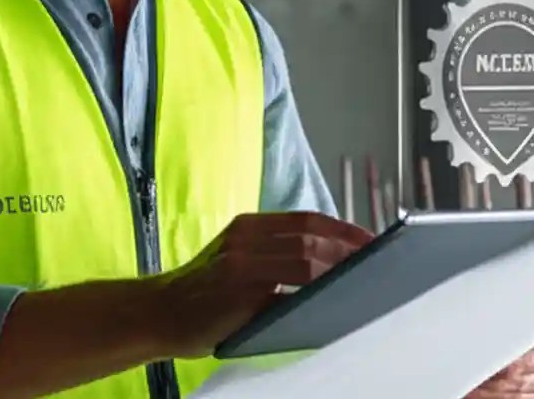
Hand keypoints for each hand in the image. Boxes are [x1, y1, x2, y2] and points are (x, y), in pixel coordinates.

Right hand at [153, 211, 373, 358]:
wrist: (155, 314)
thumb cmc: (201, 295)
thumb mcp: (235, 262)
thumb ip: (272, 257)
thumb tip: (327, 265)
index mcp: (247, 227)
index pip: (307, 219)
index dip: (343, 229)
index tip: (371, 240)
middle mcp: (244, 238)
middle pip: (310, 235)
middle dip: (349, 248)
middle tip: (378, 261)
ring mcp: (240, 263)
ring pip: (304, 257)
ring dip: (338, 268)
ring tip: (363, 279)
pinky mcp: (237, 291)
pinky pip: (286, 289)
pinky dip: (312, 292)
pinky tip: (330, 300)